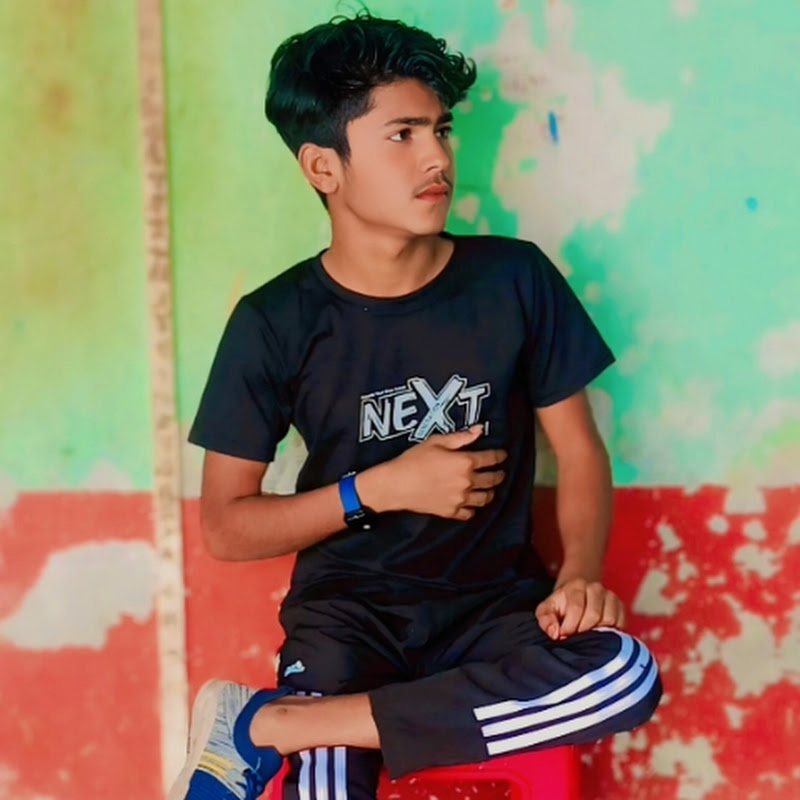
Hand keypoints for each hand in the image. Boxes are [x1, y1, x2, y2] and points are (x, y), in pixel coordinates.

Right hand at [377, 425, 506, 519]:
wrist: (396, 485)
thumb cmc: (413, 460)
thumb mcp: (436, 441)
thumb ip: (460, 437)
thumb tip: (479, 430)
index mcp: (465, 462)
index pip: (491, 458)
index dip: (499, 456)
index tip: (502, 455)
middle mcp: (467, 482)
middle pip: (492, 479)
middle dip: (499, 475)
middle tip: (500, 473)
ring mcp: (460, 499)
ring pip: (485, 498)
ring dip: (490, 492)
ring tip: (489, 489)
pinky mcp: (451, 511)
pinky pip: (469, 513)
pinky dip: (473, 509)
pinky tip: (471, 504)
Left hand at [535, 578, 624, 639]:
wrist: (577, 595)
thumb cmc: (561, 606)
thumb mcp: (546, 610)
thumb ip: (545, 620)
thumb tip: (554, 633)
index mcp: (577, 585)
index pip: (576, 607)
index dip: (570, 626)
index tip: (564, 635)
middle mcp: (596, 588)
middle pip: (594, 615)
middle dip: (583, 631)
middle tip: (576, 638)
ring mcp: (610, 596)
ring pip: (609, 619)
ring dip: (598, 633)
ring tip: (587, 636)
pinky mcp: (621, 607)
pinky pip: (620, 623)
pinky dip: (611, 632)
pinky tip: (600, 634)